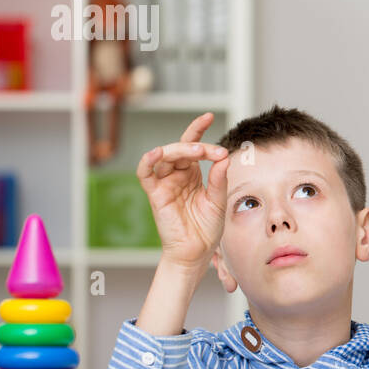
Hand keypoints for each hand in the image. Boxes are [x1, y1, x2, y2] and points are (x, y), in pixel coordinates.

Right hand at [136, 112, 230, 268]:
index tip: (208, 116)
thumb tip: (222, 157)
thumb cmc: (207, 229)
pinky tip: (157, 152)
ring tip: (198, 151)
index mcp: (192, 174)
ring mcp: (165, 183)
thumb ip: (218, 179)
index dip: (197, 130)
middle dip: (199, 146)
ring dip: (180, 150)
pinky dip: (148, 161)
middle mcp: (177, 175)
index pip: (193, 146)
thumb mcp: (218, 200)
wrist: (196, 252)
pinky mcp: (155, 194)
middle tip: (215, 152)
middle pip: (181, 149)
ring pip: (165, 156)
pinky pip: (145, 173)